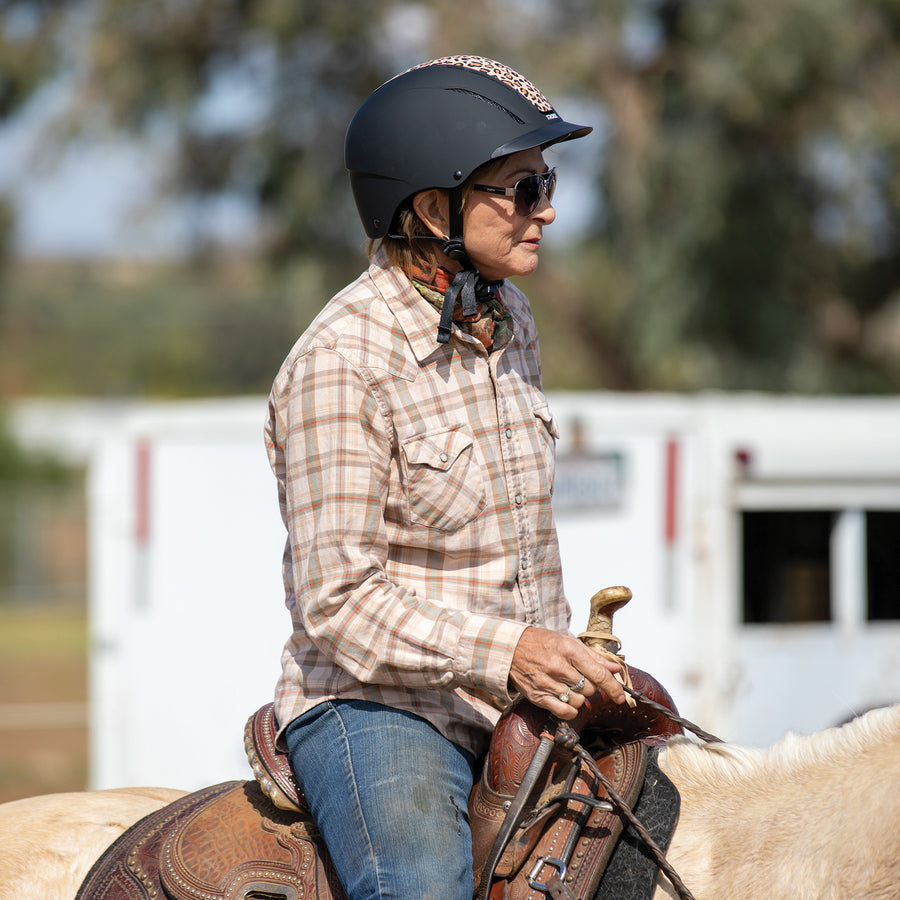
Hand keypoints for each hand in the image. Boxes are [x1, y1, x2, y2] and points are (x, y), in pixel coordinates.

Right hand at [508, 626, 626, 719]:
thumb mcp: (568, 642)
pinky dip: (570, 710)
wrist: (511, 648)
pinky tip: (566, 700)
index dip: (613, 687)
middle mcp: (558, 667)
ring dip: (579, 698)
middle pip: (589, 689)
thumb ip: (593, 657)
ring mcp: (548, 683)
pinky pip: (565, 712)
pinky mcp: (538, 696)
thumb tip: (615, 668)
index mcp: (568, 650)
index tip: (621, 697)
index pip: (598, 673)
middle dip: (589, 686)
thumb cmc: (542, 643)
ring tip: (568, 686)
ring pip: (579, 702)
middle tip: (579, 678)